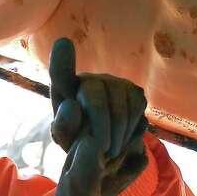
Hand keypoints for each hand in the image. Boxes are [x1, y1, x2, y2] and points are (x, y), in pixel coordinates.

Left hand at [48, 38, 148, 195]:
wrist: (105, 146)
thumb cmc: (79, 141)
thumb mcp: (67, 140)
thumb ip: (64, 127)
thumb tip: (71, 105)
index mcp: (63, 91)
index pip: (60, 74)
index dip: (62, 60)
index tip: (63, 44)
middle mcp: (86, 79)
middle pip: (95, 97)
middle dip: (100, 127)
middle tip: (103, 151)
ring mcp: (112, 81)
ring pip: (119, 104)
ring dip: (118, 132)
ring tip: (111, 149)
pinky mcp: (133, 90)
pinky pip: (136, 108)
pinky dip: (131, 128)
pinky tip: (122, 136)